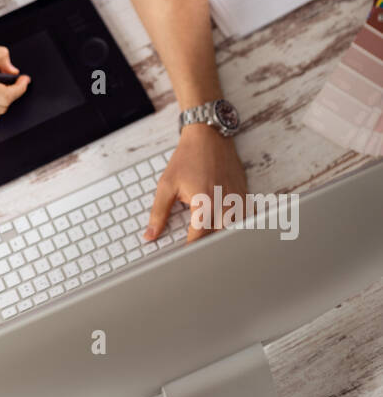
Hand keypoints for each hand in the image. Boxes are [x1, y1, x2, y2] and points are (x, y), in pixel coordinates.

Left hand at [143, 123, 247, 243]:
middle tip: (194, 255)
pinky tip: (224, 229)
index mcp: (205, 204)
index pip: (198, 240)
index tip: (181, 261)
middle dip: (206, 248)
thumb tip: (150, 235)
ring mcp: (238, 202)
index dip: (188, 252)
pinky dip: (234, 228)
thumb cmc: (188, 157)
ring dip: (221, 239)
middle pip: (218, 240)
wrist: (209, 135)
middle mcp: (225, 206)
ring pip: (232, 233)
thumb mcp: (167, 185)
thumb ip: (158, 213)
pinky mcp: (244, 197)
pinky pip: (243, 221)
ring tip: (209, 245)